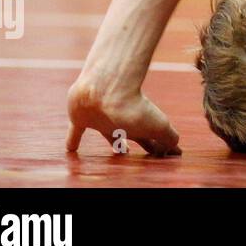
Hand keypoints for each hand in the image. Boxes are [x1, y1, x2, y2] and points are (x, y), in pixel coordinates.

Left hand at [66, 77, 180, 156]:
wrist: (104, 90)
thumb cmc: (133, 108)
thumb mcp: (159, 125)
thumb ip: (170, 137)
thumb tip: (176, 149)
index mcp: (141, 126)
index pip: (156, 139)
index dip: (165, 147)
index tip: (172, 154)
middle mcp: (123, 123)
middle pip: (135, 137)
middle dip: (143, 144)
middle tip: (147, 155)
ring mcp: (102, 120)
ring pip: (110, 135)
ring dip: (115, 144)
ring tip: (120, 153)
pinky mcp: (81, 119)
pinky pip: (76, 132)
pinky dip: (73, 140)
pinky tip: (70, 149)